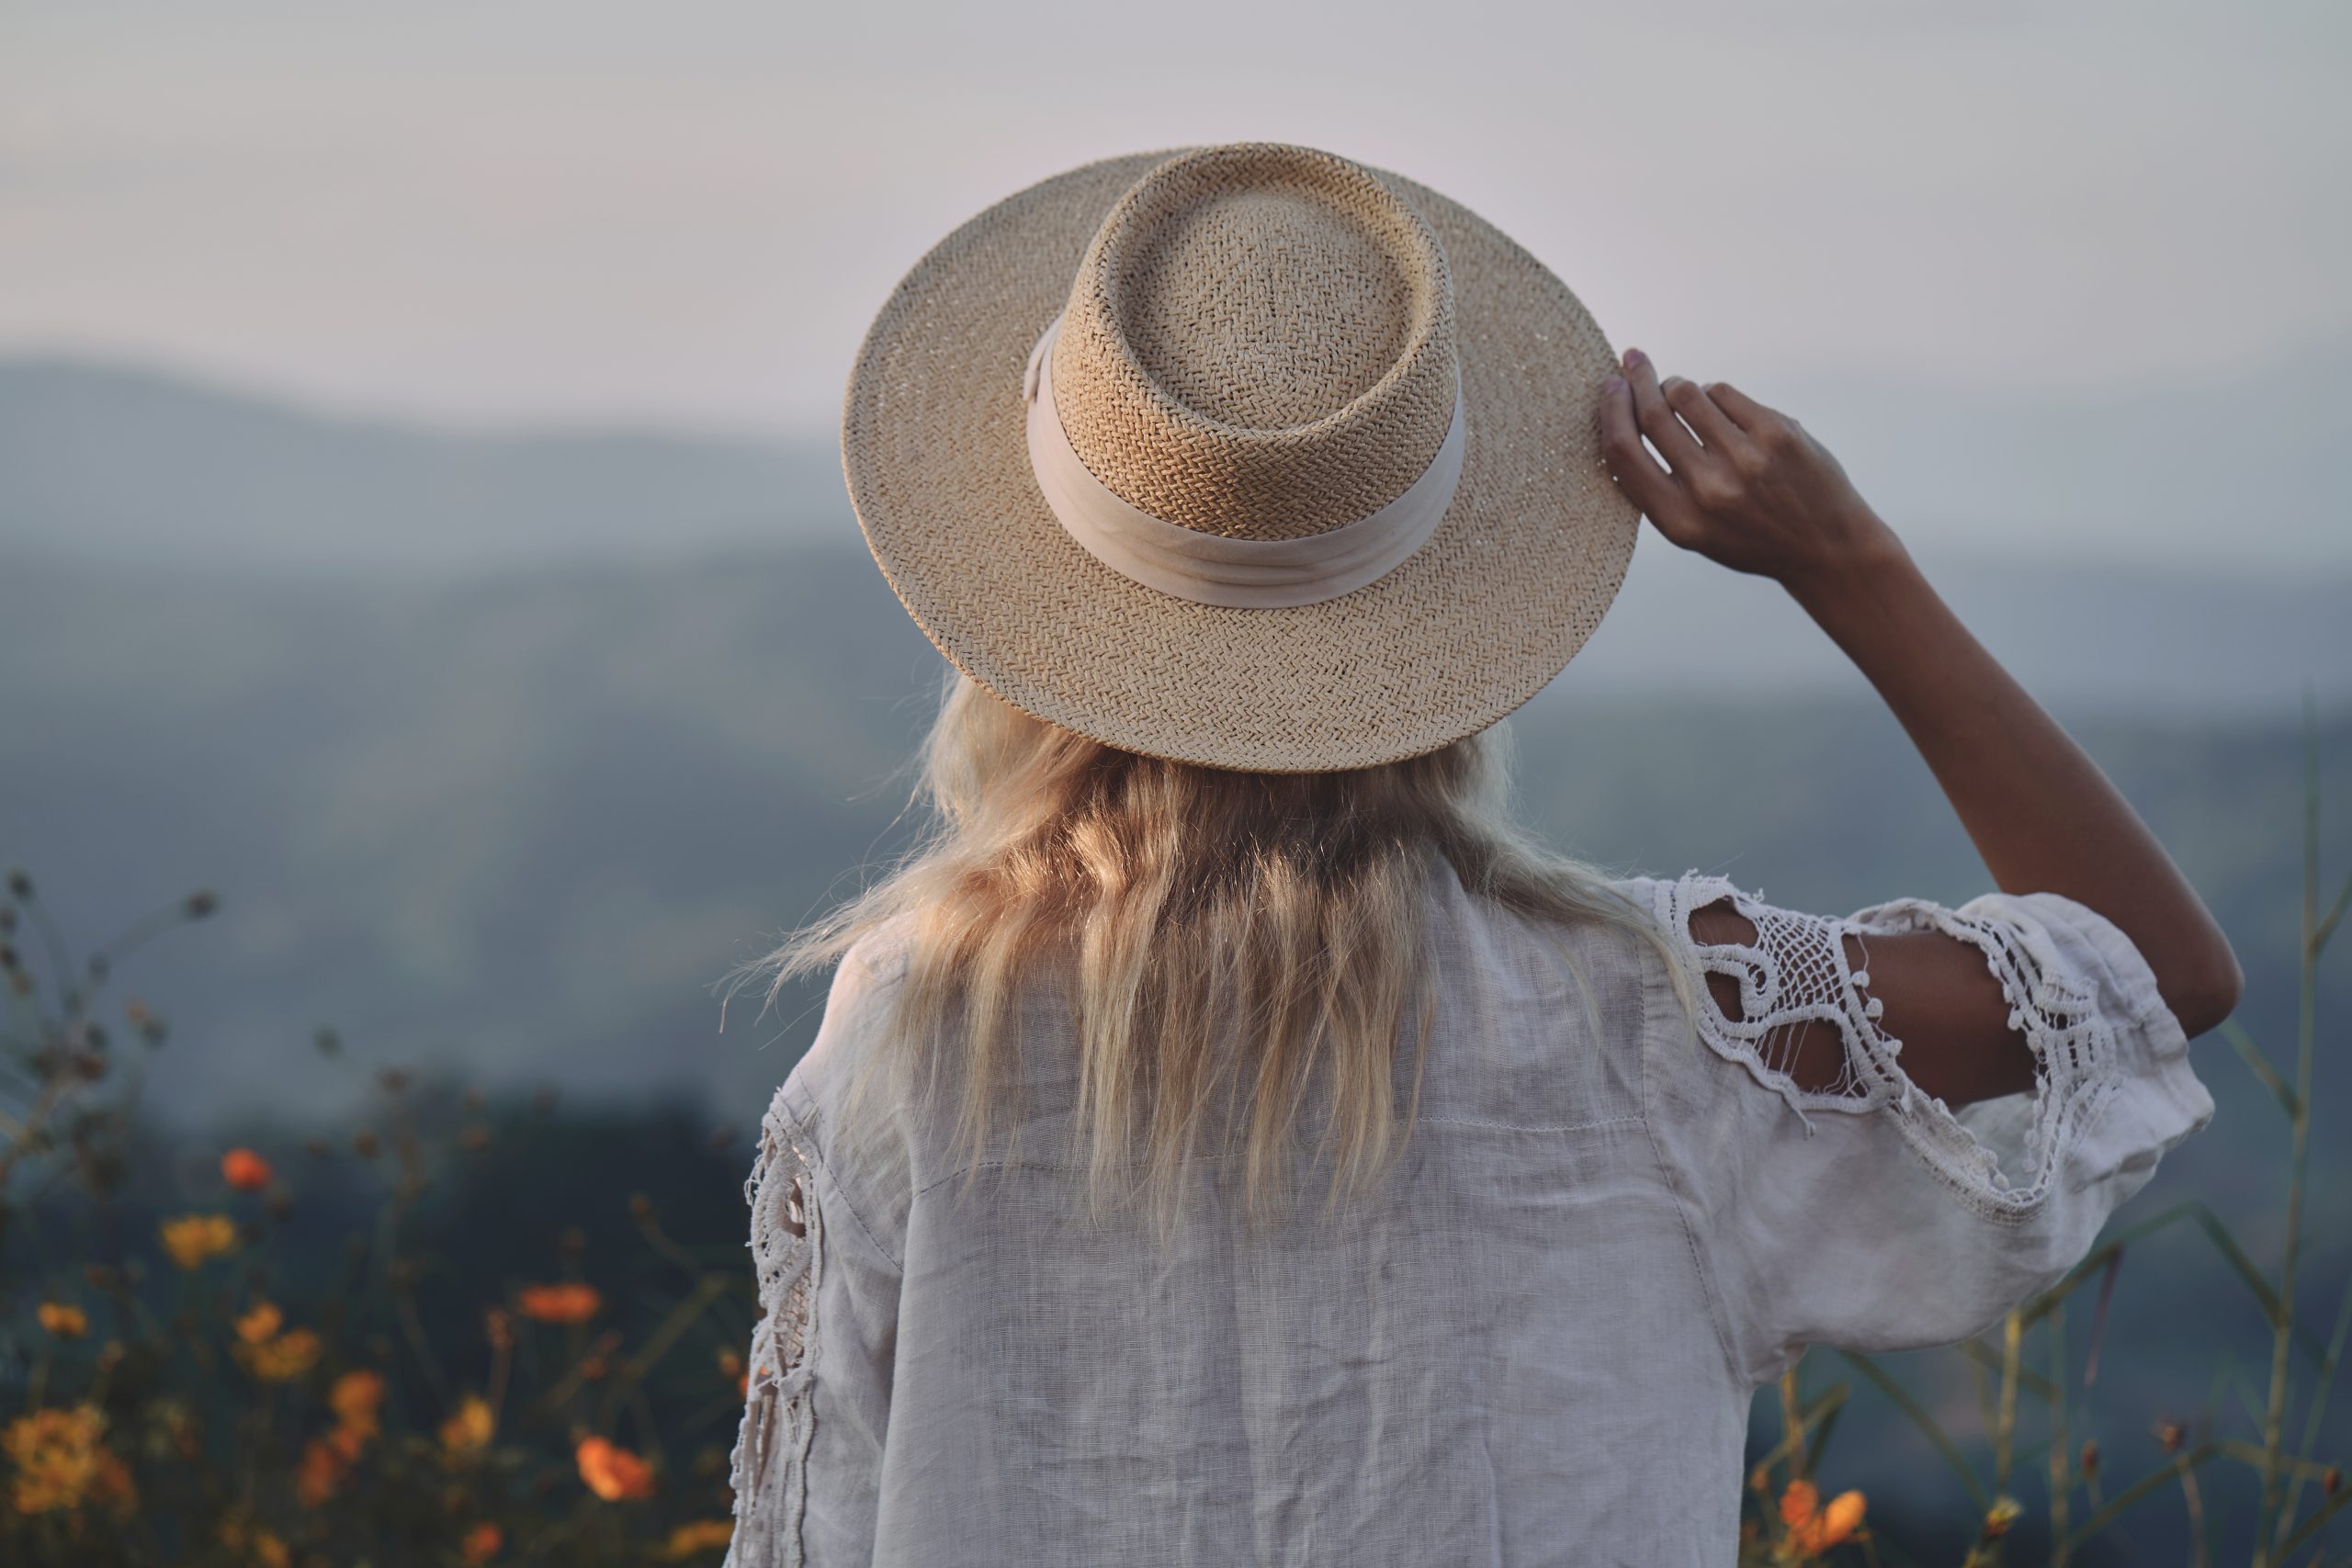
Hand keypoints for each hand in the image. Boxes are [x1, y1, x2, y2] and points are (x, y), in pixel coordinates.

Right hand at [1596, 346, 1904, 593]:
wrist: (1825, 546)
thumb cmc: (1749, 536)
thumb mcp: (1693, 531)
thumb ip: (1658, 487)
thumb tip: (1624, 416)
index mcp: (1679, 520)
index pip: (1624, 453)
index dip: (1611, 411)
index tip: (1610, 387)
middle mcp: (1709, 490)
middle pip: (1653, 416)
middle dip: (1638, 381)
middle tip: (1633, 361)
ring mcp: (1746, 459)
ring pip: (1687, 394)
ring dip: (1675, 385)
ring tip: (1678, 391)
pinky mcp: (1777, 433)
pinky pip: (1724, 393)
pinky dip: (1713, 394)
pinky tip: (1719, 408)